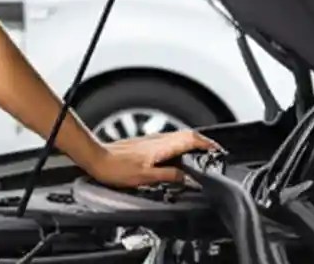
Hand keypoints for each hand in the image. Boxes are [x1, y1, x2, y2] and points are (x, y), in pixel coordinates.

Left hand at [85, 129, 219, 187]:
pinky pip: (168, 143)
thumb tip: (189, 178)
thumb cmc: (116, 167)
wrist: (96, 159)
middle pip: (187, 136)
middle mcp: (157, 140)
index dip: (207, 143)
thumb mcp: (146, 176)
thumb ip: (170, 176)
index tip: (218, 150)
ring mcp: (150, 141)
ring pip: (177, 138)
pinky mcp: (144, 145)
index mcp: (161, 145)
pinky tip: (178, 158)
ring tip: (200, 156)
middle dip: (202, 143)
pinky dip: (179, 148)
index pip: (191, 138)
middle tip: (213, 153)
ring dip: (191, 145)